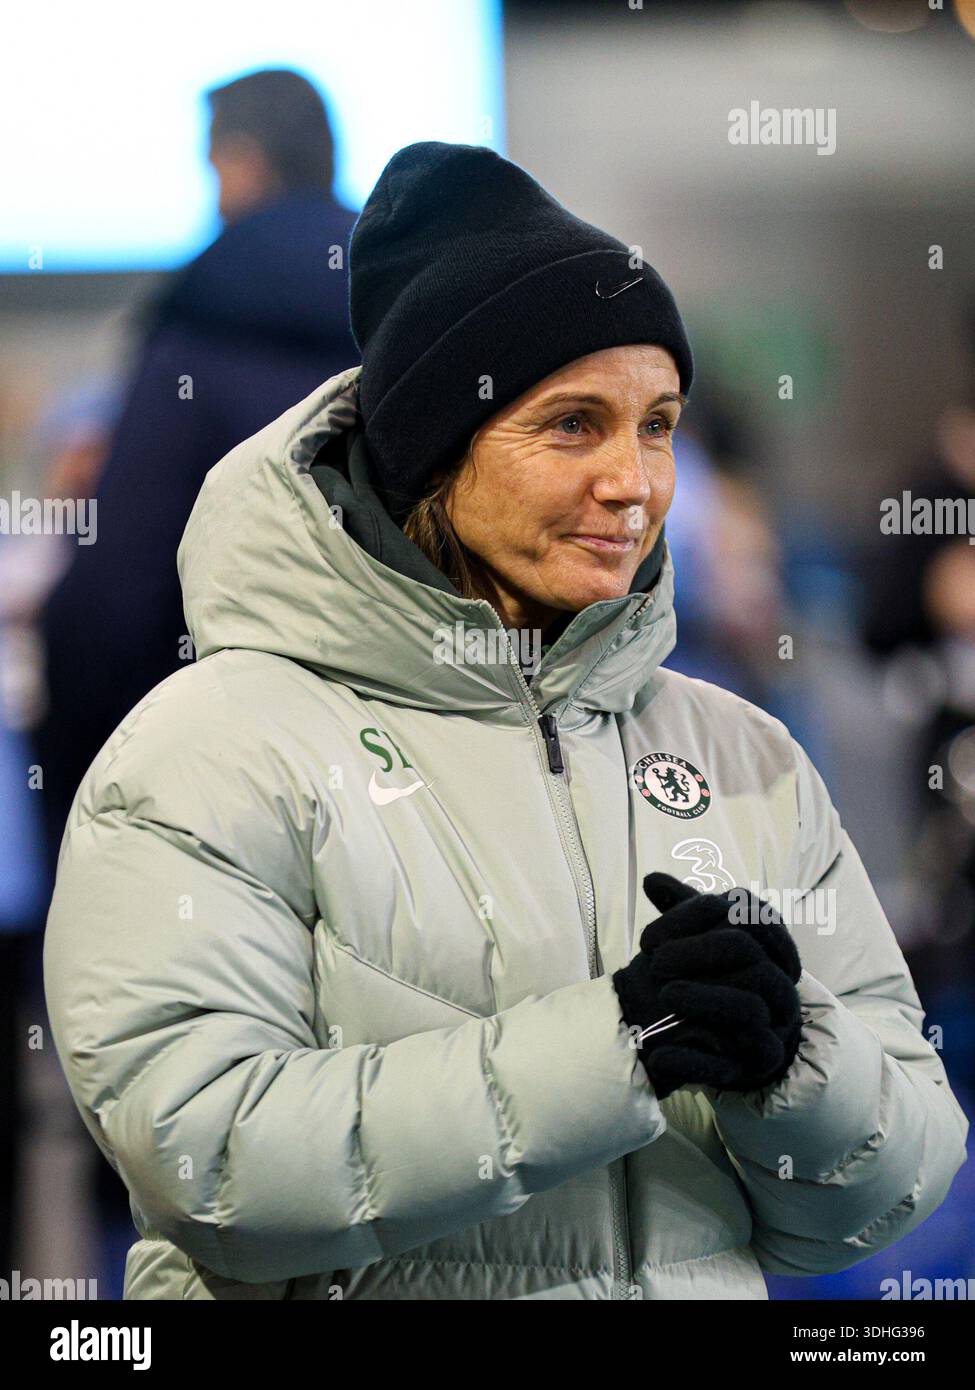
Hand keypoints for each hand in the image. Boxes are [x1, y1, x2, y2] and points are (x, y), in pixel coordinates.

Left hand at [612, 873, 802, 1098]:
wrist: (747, 1037)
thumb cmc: (721, 976)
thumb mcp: (706, 939)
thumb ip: (684, 909)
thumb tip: (651, 878)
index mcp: (768, 941)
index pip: (738, 912)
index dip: (690, 919)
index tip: (648, 939)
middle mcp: (778, 978)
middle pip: (745, 951)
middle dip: (696, 953)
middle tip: (654, 964)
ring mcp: (775, 1022)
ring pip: (748, 1007)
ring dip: (702, 999)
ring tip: (664, 996)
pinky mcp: (763, 1061)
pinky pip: (733, 1063)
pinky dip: (692, 1061)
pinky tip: (657, 1059)